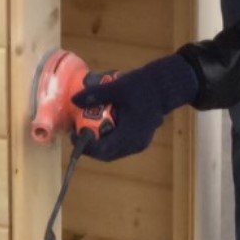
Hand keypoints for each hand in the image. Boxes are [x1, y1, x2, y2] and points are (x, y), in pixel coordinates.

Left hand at [72, 55, 199, 161]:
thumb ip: (95, 95)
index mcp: (130, 135)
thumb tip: (74, 100)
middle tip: (77, 130)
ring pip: (113, 150)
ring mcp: (138, 143)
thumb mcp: (117, 88)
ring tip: (86, 126)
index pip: (103, 150)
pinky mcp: (139, 138)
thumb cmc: (143, 86)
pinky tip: (100, 123)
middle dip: (90, 145)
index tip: (73, 134)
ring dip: (99, 142)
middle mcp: (135, 144)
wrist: (165, 86)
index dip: (86, 146)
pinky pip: (119, 143)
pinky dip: (108, 137)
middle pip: (106, 153)